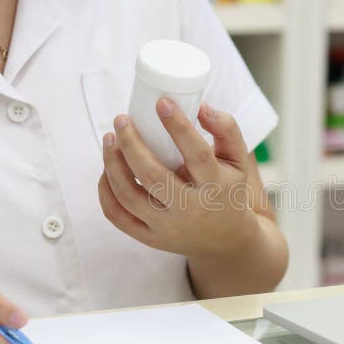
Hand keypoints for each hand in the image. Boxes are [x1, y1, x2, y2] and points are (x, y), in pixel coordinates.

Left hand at [98, 99, 261, 261]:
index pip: (196, 154)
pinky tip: (107, 169)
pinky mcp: (150, 238)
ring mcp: (167, 227)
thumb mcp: (237, 161)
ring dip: (112, 163)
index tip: (161, 103)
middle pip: (153, 175)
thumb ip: (226, 129)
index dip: (178, 127)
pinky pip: (117, 216)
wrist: (226, 240)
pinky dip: (106, 190)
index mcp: (215, 187)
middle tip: (121, 119)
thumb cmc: (228, 191)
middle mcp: (190, 210)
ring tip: (110, 139)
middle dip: (131, 143)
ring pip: (128, 195)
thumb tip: (200, 107)